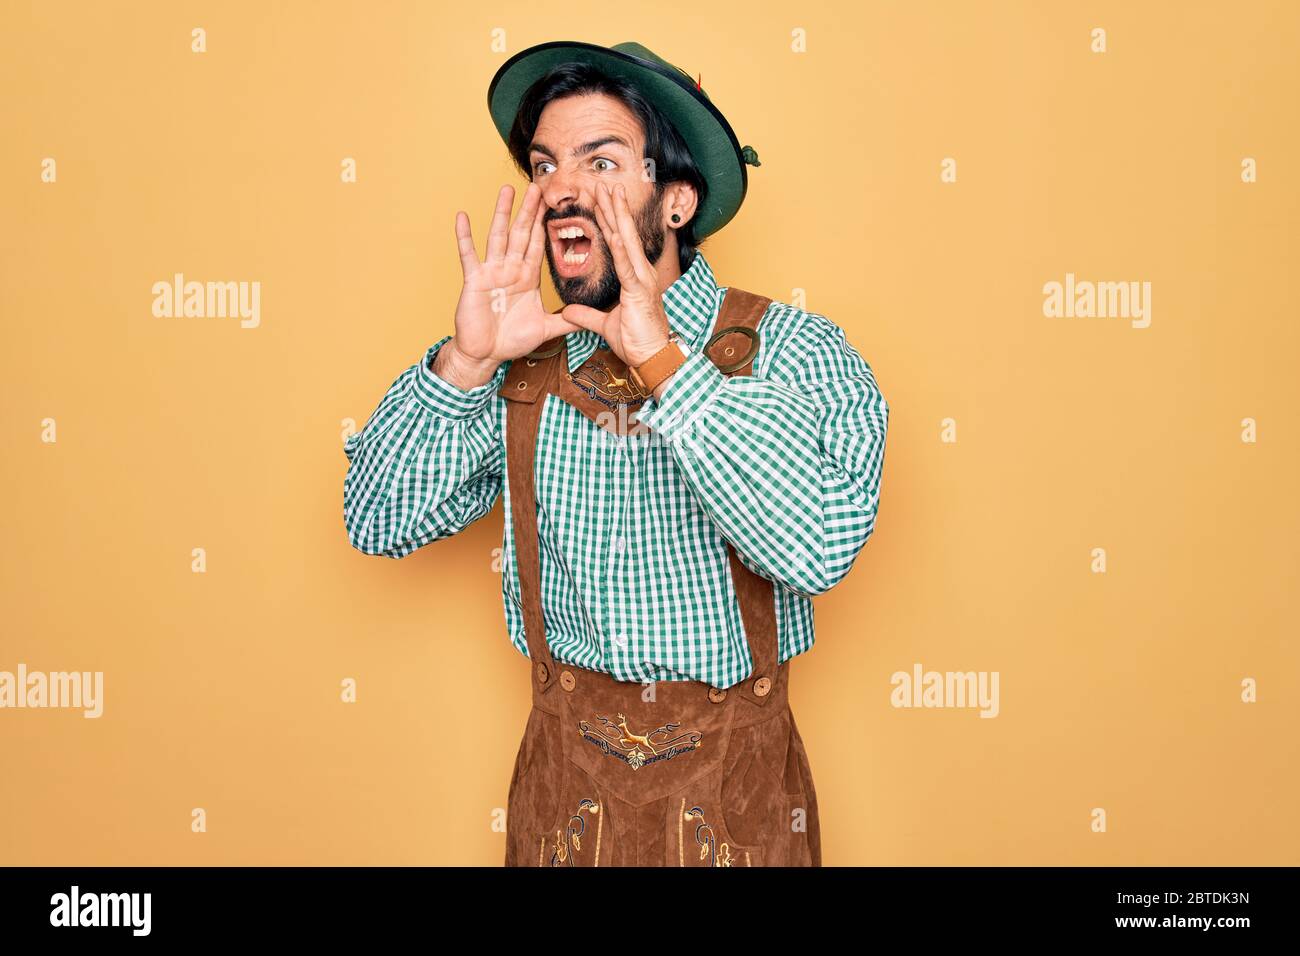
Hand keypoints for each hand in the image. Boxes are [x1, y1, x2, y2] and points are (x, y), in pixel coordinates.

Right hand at [448, 183, 579, 379]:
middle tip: (538, 186)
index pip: (538, 244)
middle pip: (521, 233)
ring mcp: (491, 272)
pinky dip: (464, 236)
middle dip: (529, 210)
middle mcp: (510, 269)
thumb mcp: (545, 329)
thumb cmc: (510, 340)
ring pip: (498, 236)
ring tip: (507, 190)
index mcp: (527, 276)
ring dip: (502, 213)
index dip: (546, 224)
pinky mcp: (474, 280)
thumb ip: (567, 322)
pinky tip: (462, 217)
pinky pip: (468, 254)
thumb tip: (590, 319)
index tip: (554, 203)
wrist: (485, 355)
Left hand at [560, 181, 671, 367]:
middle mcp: (642, 273)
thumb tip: (568, 311)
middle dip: (613, 209)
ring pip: (626, 242)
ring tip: (609, 194)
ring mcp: (643, 280)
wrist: (654, 359)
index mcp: (635, 278)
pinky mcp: (640, 291)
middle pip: (623, 235)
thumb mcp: (605, 326)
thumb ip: (586, 316)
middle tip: (603, 185)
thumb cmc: (637, 343)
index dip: (609, 221)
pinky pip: (627, 265)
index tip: (600, 202)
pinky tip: (613, 231)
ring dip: (617, 217)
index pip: (619, 243)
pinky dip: (619, 247)